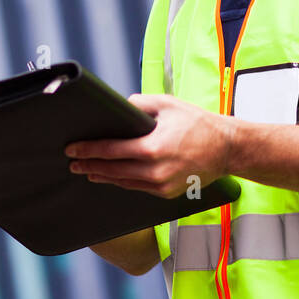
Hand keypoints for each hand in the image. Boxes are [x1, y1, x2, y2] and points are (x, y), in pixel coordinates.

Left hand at [63, 94, 232, 197]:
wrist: (227, 148)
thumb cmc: (198, 123)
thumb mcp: (167, 104)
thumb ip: (138, 105)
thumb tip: (118, 108)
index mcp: (152, 147)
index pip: (111, 150)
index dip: (88, 150)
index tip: (72, 149)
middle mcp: (155, 170)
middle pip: (112, 170)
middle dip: (89, 166)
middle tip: (72, 163)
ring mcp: (161, 185)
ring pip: (123, 182)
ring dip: (103, 177)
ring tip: (87, 171)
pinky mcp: (167, 193)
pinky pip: (138, 187)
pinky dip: (123, 182)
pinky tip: (112, 177)